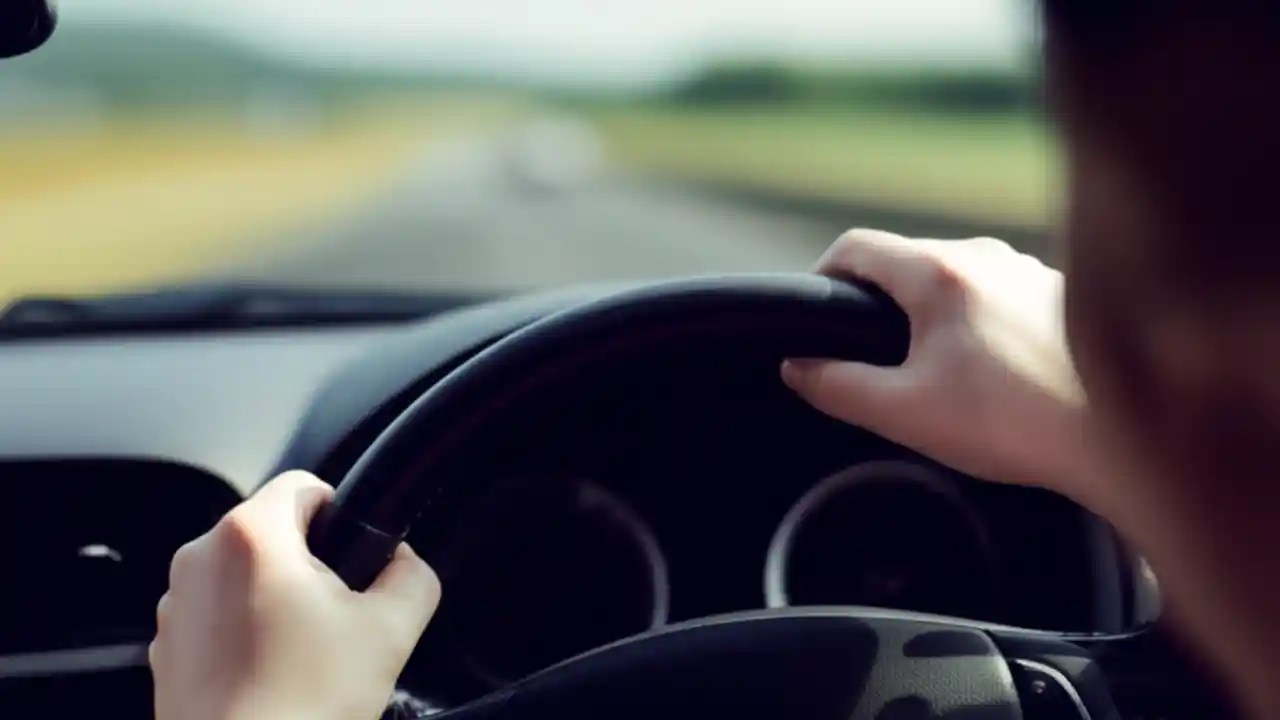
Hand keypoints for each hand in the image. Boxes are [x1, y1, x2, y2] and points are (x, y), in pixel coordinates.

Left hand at [150, 471, 440, 719]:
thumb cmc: (304, 708)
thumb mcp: (392, 630)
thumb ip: (413, 573)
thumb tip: (403, 563)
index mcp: (251, 536)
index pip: (306, 485)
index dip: (342, 516)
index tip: (353, 562)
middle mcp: (200, 558)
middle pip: (275, 531)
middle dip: (310, 566)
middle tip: (336, 622)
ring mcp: (175, 604)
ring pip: (246, 575)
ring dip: (276, 600)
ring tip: (303, 657)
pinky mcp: (165, 645)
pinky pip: (218, 616)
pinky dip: (247, 634)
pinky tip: (273, 676)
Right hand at [781, 230, 1094, 502]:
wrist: (1127, 436)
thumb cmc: (1015, 422)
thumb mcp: (905, 412)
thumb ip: (839, 386)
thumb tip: (798, 367)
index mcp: (939, 271)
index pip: (855, 246)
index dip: (821, 276)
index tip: (813, 314)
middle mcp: (986, 255)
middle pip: (905, 260)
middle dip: (876, 302)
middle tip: (868, 356)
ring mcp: (1029, 269)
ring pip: (955, 276)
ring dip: (930, 312)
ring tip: (932, 370)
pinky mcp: (1062, 294)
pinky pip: (997, 293)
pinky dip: (975, 321)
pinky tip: (990, 373)